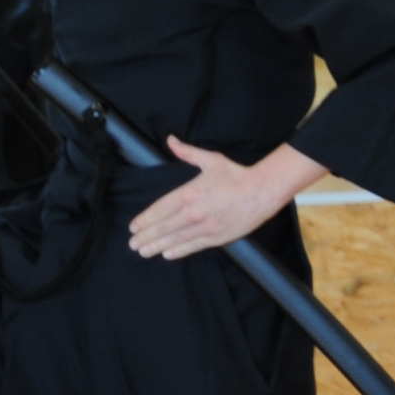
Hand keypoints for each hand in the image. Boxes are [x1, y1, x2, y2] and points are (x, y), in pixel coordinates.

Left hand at [125, 136, 290, 259]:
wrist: (262, 191)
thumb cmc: (237, 175)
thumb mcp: (210, 160)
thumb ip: (187, 152)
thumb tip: (171, 141)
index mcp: (189, 193)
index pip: (160, 209)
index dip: (145, 219)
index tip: (133, 226)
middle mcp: (194, 212)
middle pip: (164, 227)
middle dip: (146, 236)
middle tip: (132, 243)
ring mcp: (205, 227)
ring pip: (175, 239)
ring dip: (157, 246)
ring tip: (143, 251)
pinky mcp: (217, 237)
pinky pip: (193, 246)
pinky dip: (179, 251)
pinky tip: (167, 254)